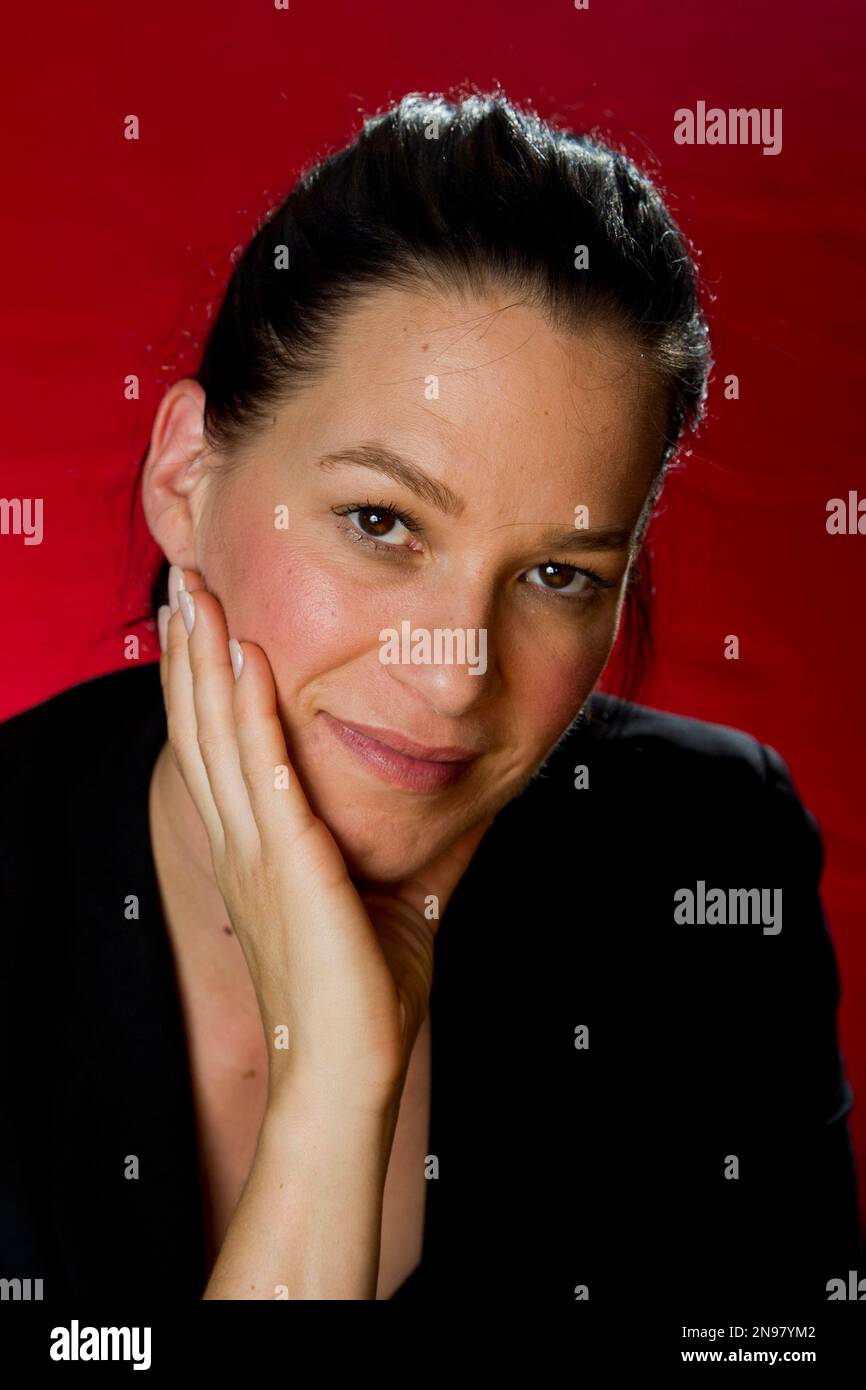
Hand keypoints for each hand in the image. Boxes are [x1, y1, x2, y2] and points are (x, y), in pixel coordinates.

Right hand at [158, 567, 492, 1108]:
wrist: (350, 1065)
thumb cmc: (364, 991)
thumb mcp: (383, 895)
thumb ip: (401, 842)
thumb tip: (455, 800)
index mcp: (256, 848)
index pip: (218, 746)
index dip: (204, 681)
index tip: (206, 622)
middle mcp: (242, 840)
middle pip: (202, 725)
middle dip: (190, 649)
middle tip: (182, 580)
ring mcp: (258, 849)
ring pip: (218, 734)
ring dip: (206, 658)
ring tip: (194, 593)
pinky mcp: (288, 862)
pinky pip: (264, 773)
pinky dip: (251, 712)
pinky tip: (247, 659)